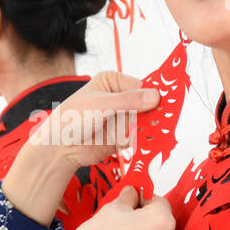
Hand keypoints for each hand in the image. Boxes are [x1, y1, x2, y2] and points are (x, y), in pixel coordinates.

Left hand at [28, 71, 158, 170]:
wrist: (60, 147)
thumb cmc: (72, 118)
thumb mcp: (101, 105)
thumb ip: (129, 101)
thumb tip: (156, 96)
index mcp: (113, 82)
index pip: (141, 85)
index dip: (155, 94)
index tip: (168, 102)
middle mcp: (120, 98)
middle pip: (147, 104)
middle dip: (157, 113)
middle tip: (169, 119)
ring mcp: (123, 118)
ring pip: (146, 121)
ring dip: (154, 127)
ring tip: (164, 132)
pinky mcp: (124, 136)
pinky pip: (141, 137)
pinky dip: (148, 140)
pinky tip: (156, 142)